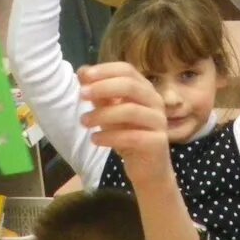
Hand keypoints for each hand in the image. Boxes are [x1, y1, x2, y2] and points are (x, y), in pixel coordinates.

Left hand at [78, 63, 171, 187]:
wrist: (148, 169)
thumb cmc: (129, 136)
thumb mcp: (110, 113)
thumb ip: (99, 94)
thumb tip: (82, 72)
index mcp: (145, 90)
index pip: (127, 70)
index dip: (105, 70)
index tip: (83, 76)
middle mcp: (155, 102)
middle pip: (131, 86)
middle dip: (103, 87)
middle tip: (81, 95)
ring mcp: (159, 122)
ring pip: (130, 111)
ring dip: (102, 114)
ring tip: (84, 121)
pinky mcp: (157, 142)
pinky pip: (132, 136)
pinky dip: (110, 136)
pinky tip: (95, 139)